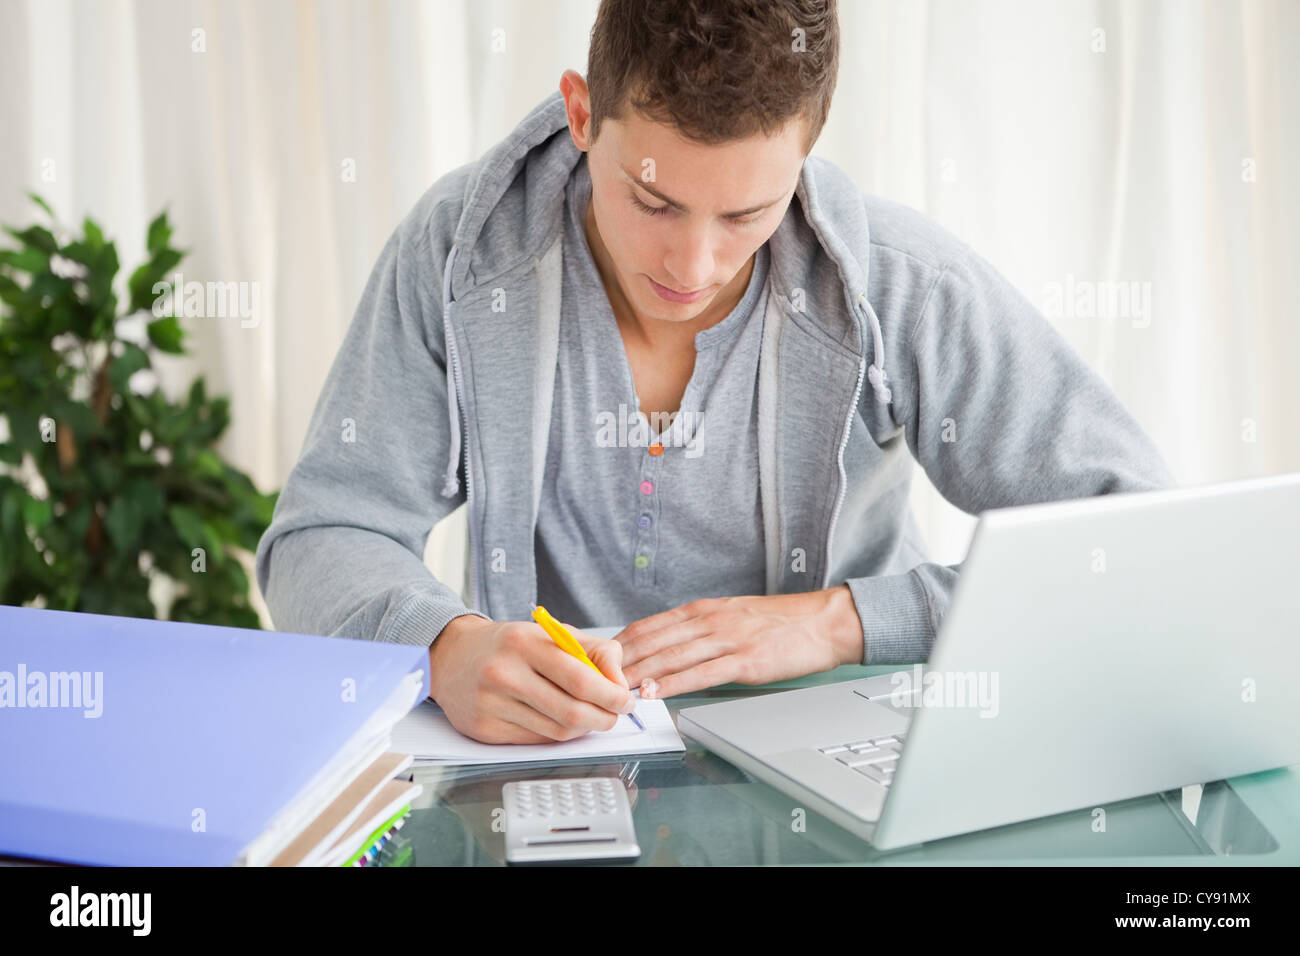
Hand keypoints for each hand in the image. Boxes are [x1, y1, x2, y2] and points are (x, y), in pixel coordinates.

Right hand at [427, 615, 635, 743]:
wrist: (452, 656)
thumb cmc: (509, 645)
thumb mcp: (552, 633)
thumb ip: (594, 651)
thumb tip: (620, 683)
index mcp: (525, 643)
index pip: (581, 678)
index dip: (611, 695)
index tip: (625, 700)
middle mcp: (505, 674)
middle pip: (571, 712)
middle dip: (604, 717)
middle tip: (614, 714)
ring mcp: (491, 705)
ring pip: (557, 732)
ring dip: (583, 728)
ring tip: (588, 715)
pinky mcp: (484, 730)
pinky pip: (536, 741)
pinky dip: (556, 734)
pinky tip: (558, 720)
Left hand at [616, 586, 862, 699]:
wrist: (822, 622)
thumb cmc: (780, 623)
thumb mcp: (731, 616)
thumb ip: (700, 629)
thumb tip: (668, 648)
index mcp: (704, 609)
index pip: (650, 625)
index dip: (621, 643)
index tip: (599, 658)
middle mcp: (709, 620)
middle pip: (653, 640)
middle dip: (621, 661)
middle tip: (594, 678)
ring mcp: (726, 639)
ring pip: (671, 657)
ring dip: (639, 674)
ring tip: (614, 689)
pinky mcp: (745, 660)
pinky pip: (701, 674)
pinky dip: (674, 684)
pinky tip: (656, 694)